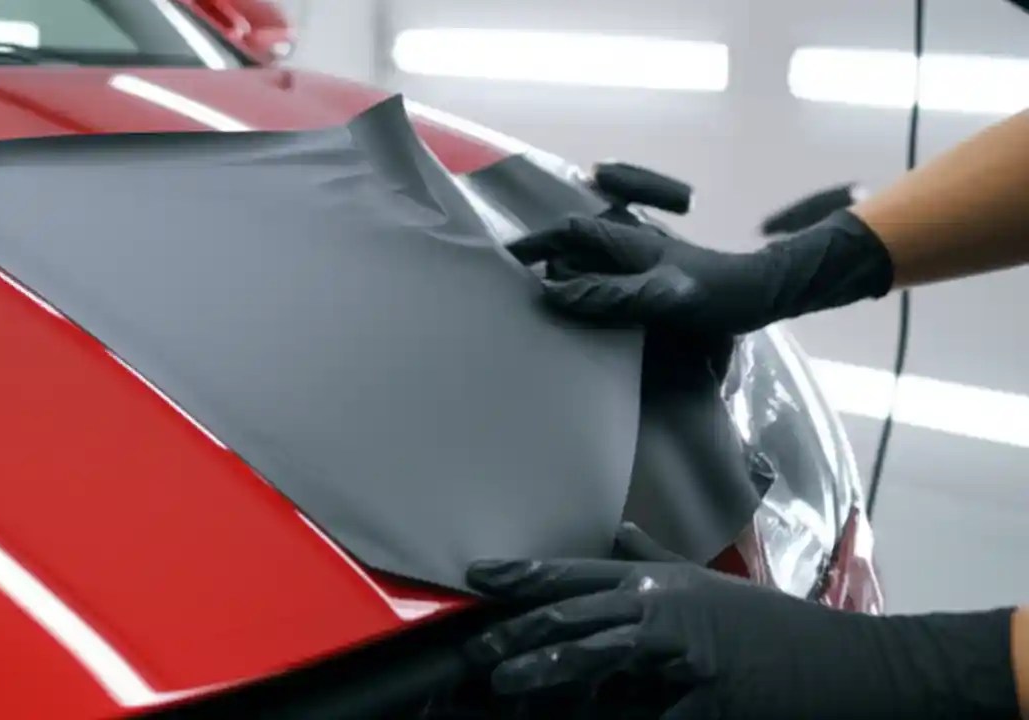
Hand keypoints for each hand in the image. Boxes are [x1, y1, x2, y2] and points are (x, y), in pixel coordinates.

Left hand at [466, 524, 1018, 719]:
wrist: (845, 665)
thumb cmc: (770, 626)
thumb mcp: (707, 584)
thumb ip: (655, 558)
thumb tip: (621, 531)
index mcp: (660, 583)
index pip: (577, 573)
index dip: (525, 574)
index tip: (479, 575)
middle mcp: (665, 607)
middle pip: (577, 614)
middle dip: (519, 629)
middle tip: (475, 647)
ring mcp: (685, 651)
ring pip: (600, 654)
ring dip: (547, 668)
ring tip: (503, 681)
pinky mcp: (705, 696)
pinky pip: (644, 715)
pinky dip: (610, 717)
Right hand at [509, 210, 892, 334]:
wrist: (764, 296)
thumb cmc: (717, 293)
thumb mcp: (662, 295)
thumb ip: (609, 295)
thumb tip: (551, 293)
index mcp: (623, 242)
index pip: (563, 234)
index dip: (529, 245)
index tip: (495, 261)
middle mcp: (624, 251)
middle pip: (568, 253)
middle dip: (537, 266)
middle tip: (503, 297)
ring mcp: (635, 271)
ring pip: (584, 273)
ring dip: (559, 288)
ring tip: (529, 319)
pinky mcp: (646, 292)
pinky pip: (603, 295)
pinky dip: (584, 306)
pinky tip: (577, 335)